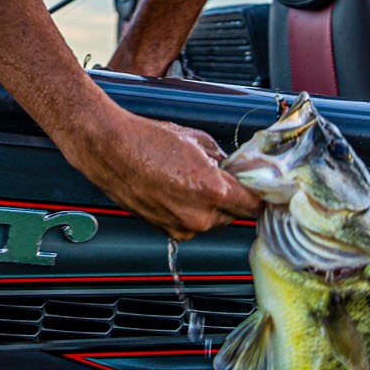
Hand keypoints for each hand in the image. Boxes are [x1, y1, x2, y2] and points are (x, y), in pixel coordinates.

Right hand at [61, 109, 261, 241]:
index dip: (258, 196)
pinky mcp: (164, 230)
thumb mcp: (197, 140)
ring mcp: (180, 226)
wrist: (110, 149)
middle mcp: (198, 216)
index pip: (254, 206)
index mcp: (212, 191)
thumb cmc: (147, 140)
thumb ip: (223, 159)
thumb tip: (233, 168)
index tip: (259, 191)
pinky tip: (175, 189)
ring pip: (211, 222)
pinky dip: (189, 211)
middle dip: (231, 198)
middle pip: (234, 215)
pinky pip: (189, 224)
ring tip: (188, 180)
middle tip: (218, 177)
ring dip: (209, 206)